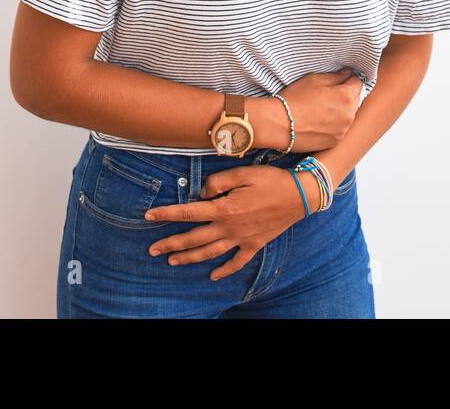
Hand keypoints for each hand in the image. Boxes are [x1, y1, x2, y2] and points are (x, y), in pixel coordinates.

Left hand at [142, 165, 314, 280]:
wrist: (300, 195)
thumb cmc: (271, 180)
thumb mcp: (242, 173)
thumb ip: (218, 182)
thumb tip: (202, 193)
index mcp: (224, 209)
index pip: (188, 212)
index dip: (166, 214)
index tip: (148, 216)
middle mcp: (229, 228)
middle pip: (194, 238)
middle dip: (170, 244)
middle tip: (152, 250)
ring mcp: (242, 239)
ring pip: (210, 253)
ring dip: (189, 258)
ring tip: (172, 262)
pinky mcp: (254, 245)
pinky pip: (236, 262)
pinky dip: (224, 271)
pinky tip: (213, 276)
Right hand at [263, 67, 363, 150]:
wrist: (279, 125)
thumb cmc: (294, 99)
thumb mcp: (314, 79)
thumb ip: (335, 76)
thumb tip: (346, 74)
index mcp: (346, 97)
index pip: (357, 83)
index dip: (347, 79)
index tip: (337, 80)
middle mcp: (349, 115)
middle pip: (355, 100)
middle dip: (345, 95)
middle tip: (326, 95)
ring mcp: (343, 131)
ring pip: (348, 116)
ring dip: (340, 111)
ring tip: (321, 109)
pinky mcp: (334, 142)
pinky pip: (340, 129)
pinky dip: (334, 125)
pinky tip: (319, 121)